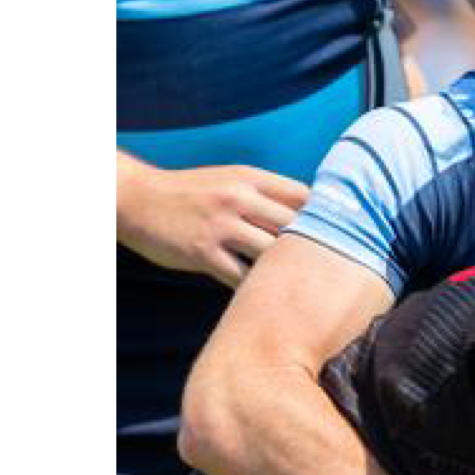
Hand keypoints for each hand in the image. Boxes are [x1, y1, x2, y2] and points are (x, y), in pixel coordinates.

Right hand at [117, 156, 309, 287]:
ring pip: (272, 253)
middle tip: (328, 270)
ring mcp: (221, 226)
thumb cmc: (190, 192)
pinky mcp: (203, 252)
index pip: (304, 196)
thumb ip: (265, 193)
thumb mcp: (229, 179)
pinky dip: (255, 288)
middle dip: (313, 248)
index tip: (337, 236)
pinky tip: (265, 295)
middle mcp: (239, 198)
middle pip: (295, 225)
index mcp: (250, 178)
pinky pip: (241, 276)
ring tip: (301, 287)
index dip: (325, 217)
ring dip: (286, 271)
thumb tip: (309, 212)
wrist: (137, 199)